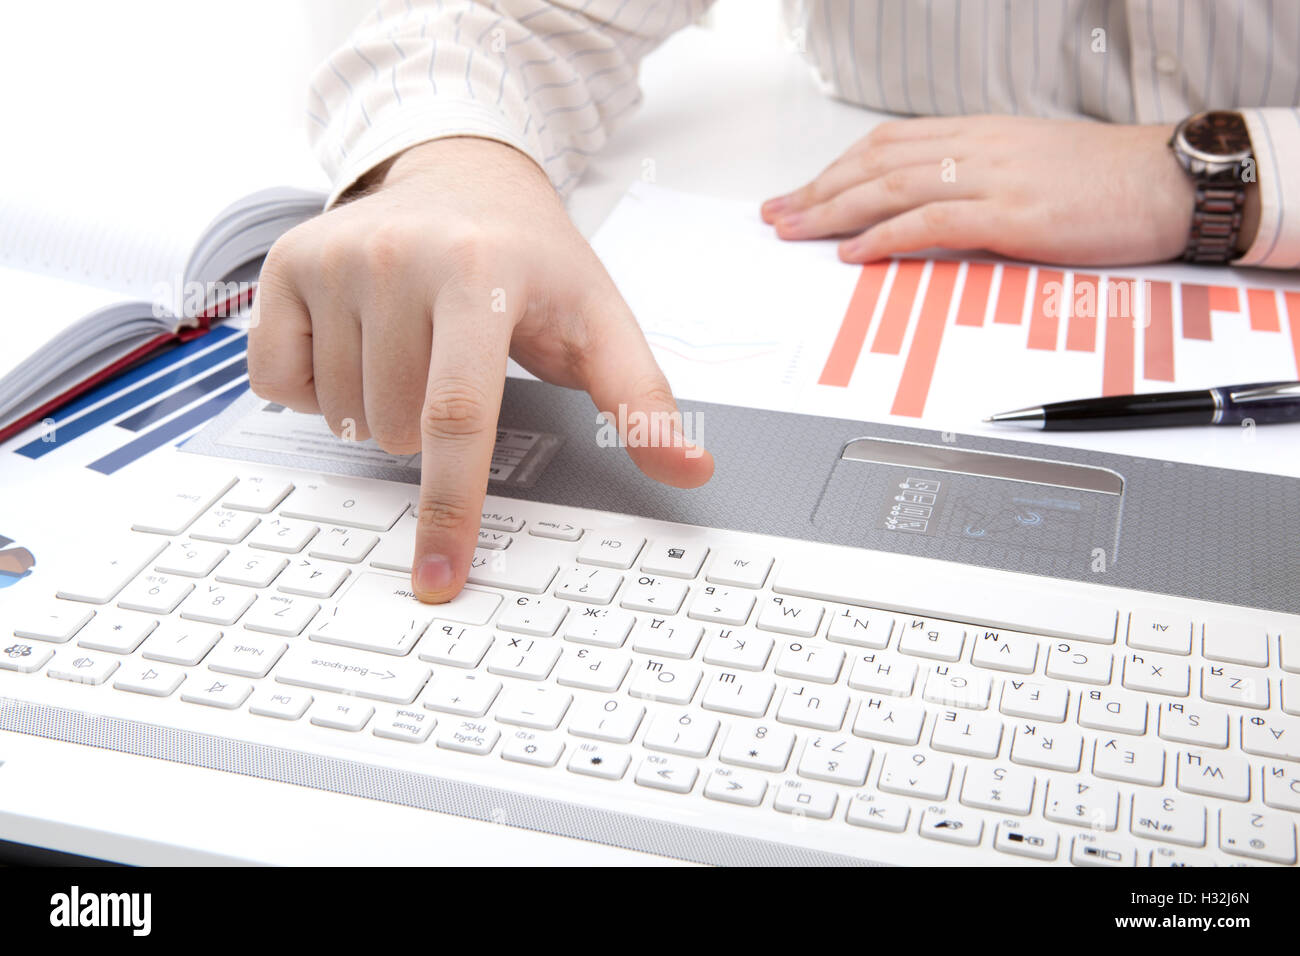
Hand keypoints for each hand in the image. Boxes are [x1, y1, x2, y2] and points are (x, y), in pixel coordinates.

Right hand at [248, 138, 712, 602]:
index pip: (459, 415)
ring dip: (379, 408)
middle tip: (457, 366)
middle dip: (430, 431)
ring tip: (414, 346)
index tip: (440, 577)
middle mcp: (398, 257)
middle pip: (398, 430)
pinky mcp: (284, 265)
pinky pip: (280, 384)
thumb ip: (642, 401)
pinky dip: (318, 390)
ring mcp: (333, 258)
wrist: (463, 178)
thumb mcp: (599, 321)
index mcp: (482, 274)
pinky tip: (358, 344)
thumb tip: (690, 471)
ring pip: (344, 415)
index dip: (451, 507)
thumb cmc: (534, 260)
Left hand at [761, 115, 1246, 265]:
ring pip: (892, 186)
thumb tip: (921, 204)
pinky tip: (854, 252)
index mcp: (977, 133)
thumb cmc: (1101, 179)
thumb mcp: (1025, 165)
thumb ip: (972, 177)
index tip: (799, 193)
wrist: (1167, 180)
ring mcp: (993, 177)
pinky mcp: (1012, 214)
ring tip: (795, 232)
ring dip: (834, 211)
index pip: (886, 144)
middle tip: (775, 215)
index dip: (834, 169)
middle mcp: (976, 146)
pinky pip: (932, 219)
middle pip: (875, 162)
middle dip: (817, 190)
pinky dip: (885, 235)